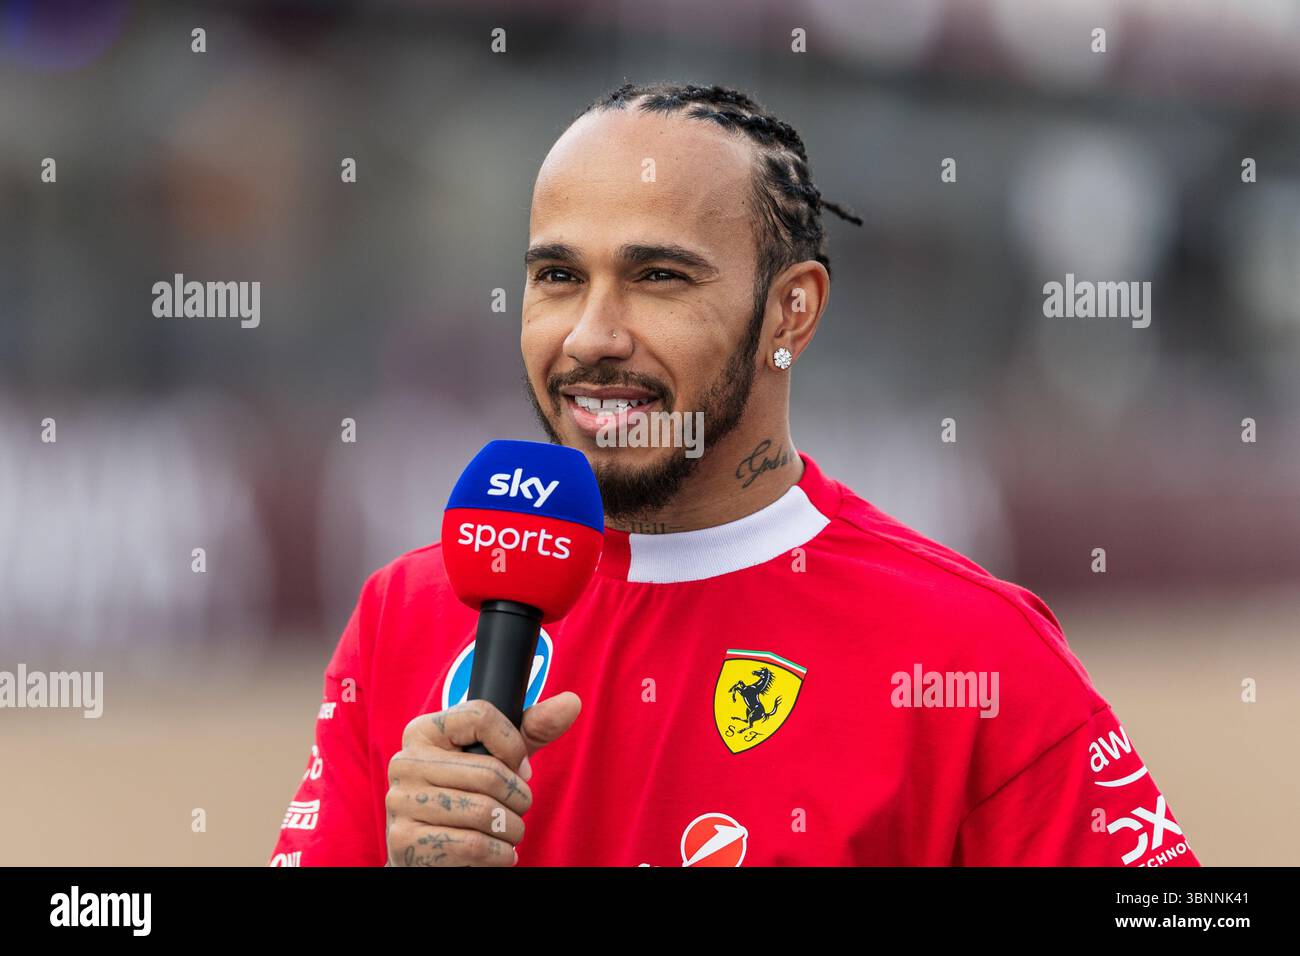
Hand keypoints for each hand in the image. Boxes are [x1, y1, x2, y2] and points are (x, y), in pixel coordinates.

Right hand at [384, 692, 580, 865]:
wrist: (427, 849)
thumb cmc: (468, 795)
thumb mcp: (498, 758)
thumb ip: (532, 729)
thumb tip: (572, 702)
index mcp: (423, 731)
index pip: (481, 715)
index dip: (514, 745)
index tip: (519, 767)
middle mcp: (405, 762)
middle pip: (490, 771)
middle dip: (519, 797)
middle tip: (519, 808)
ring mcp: (401, 802)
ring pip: (486, 813)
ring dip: (512, 829)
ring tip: (508, 831)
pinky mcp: (406, 841)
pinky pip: (475, 845)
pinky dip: (500, 854)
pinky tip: (498, 852)